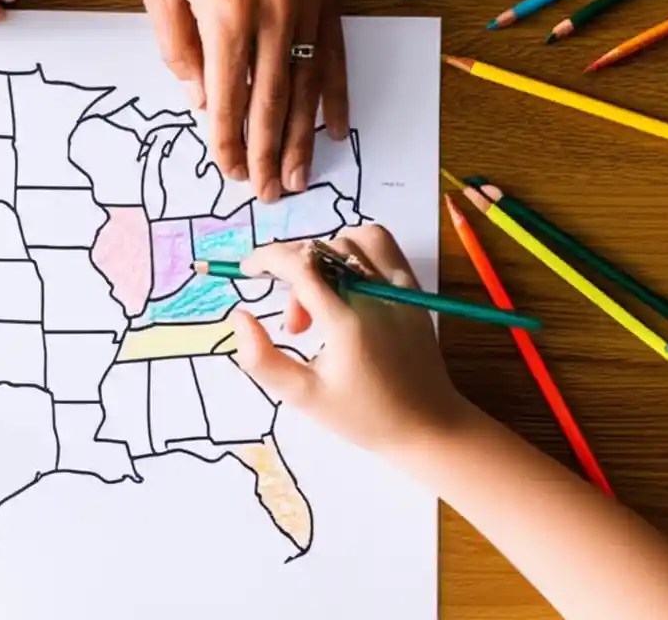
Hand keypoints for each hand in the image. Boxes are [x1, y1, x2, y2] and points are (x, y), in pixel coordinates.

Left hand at [141, 0, 348, 200]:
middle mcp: (272, 15)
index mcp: (227, 15)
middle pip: (271, 102)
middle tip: (266, 193)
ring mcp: (304, 5)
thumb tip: (198, 99)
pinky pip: (334, 55)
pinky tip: (334, 129)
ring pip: (307, 87)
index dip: (229, 141)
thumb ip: (176, 45)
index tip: (229, 171)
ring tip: (298, 177)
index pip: (228, 98)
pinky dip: (336, 96)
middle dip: (267, 154)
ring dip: (302, 138)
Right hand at [230, 226, 469, 451]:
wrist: (428, 425)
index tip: (248, 270)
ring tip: (320, 303)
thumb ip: (262, 358)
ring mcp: (399, 288)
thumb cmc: (363, 416)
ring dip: (321, 261)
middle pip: (321, 253)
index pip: (301, 264)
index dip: (267, 258)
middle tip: (294, 325)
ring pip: (349, 242)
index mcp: (348, 323)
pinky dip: (352, 249)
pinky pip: (380, 244)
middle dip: (292, 276)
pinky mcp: (413, 289)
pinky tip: (344, 282)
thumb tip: (239, 316)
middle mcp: (376, 296)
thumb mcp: (302, 396)